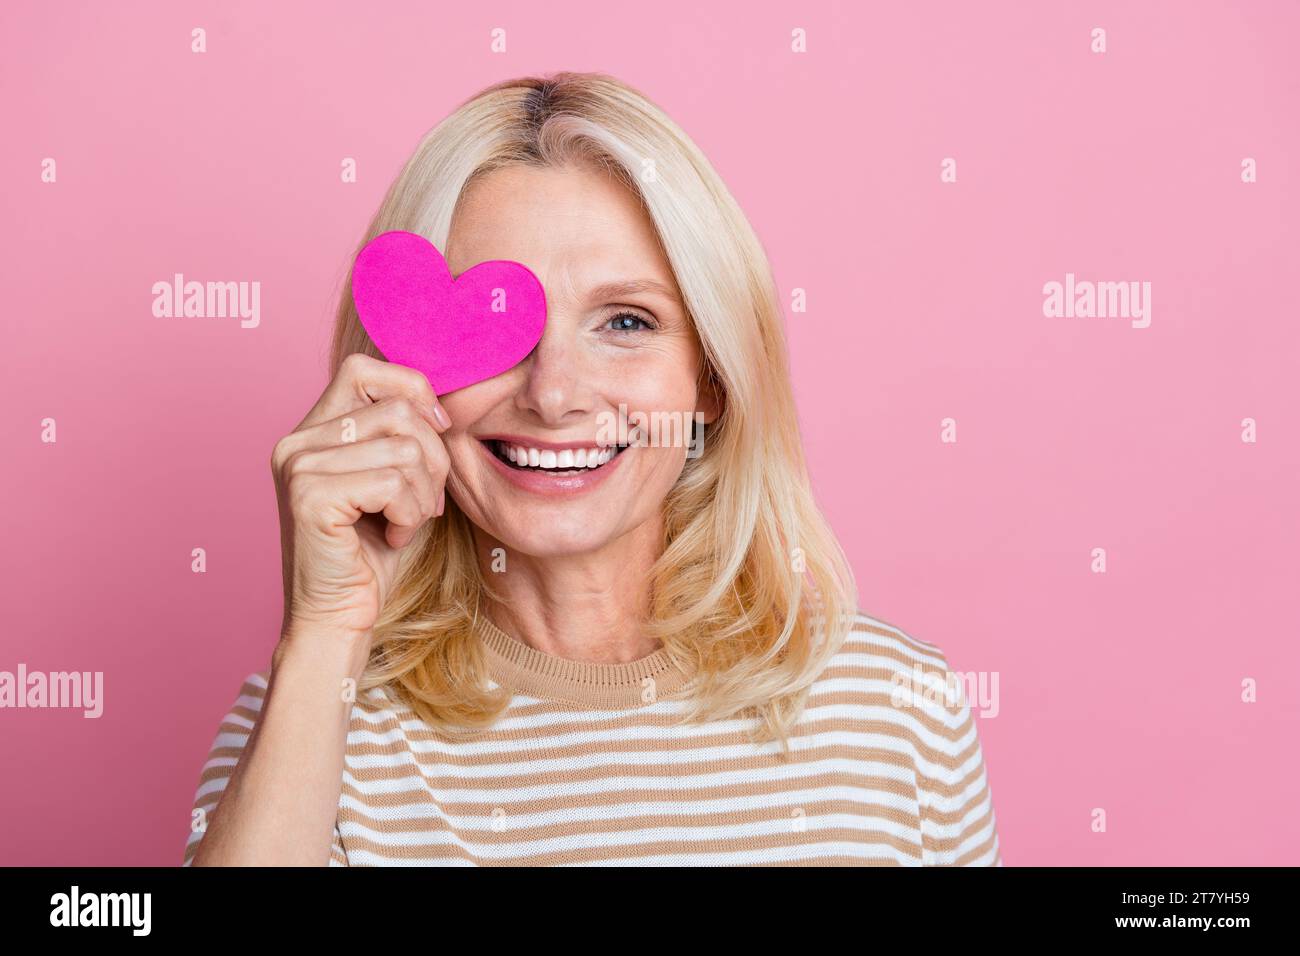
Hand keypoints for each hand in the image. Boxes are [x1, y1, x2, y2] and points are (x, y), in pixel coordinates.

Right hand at [270, 352, 450, 646]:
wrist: (339, 617)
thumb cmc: (372, 552)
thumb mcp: (394, 480)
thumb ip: (404, 435)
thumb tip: (443, 404)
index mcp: (312, 429)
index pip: (365, 369)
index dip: (412, 392)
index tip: (436, 434)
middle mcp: (296, 440)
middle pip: (398, 409)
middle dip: (433, 458)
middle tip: (423, 501)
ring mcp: (298, 466)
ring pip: (405, 448)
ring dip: (422, 494)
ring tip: (402, 521)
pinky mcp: (309, 497)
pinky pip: (393, 482)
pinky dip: (408, 514)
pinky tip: (391, 536)